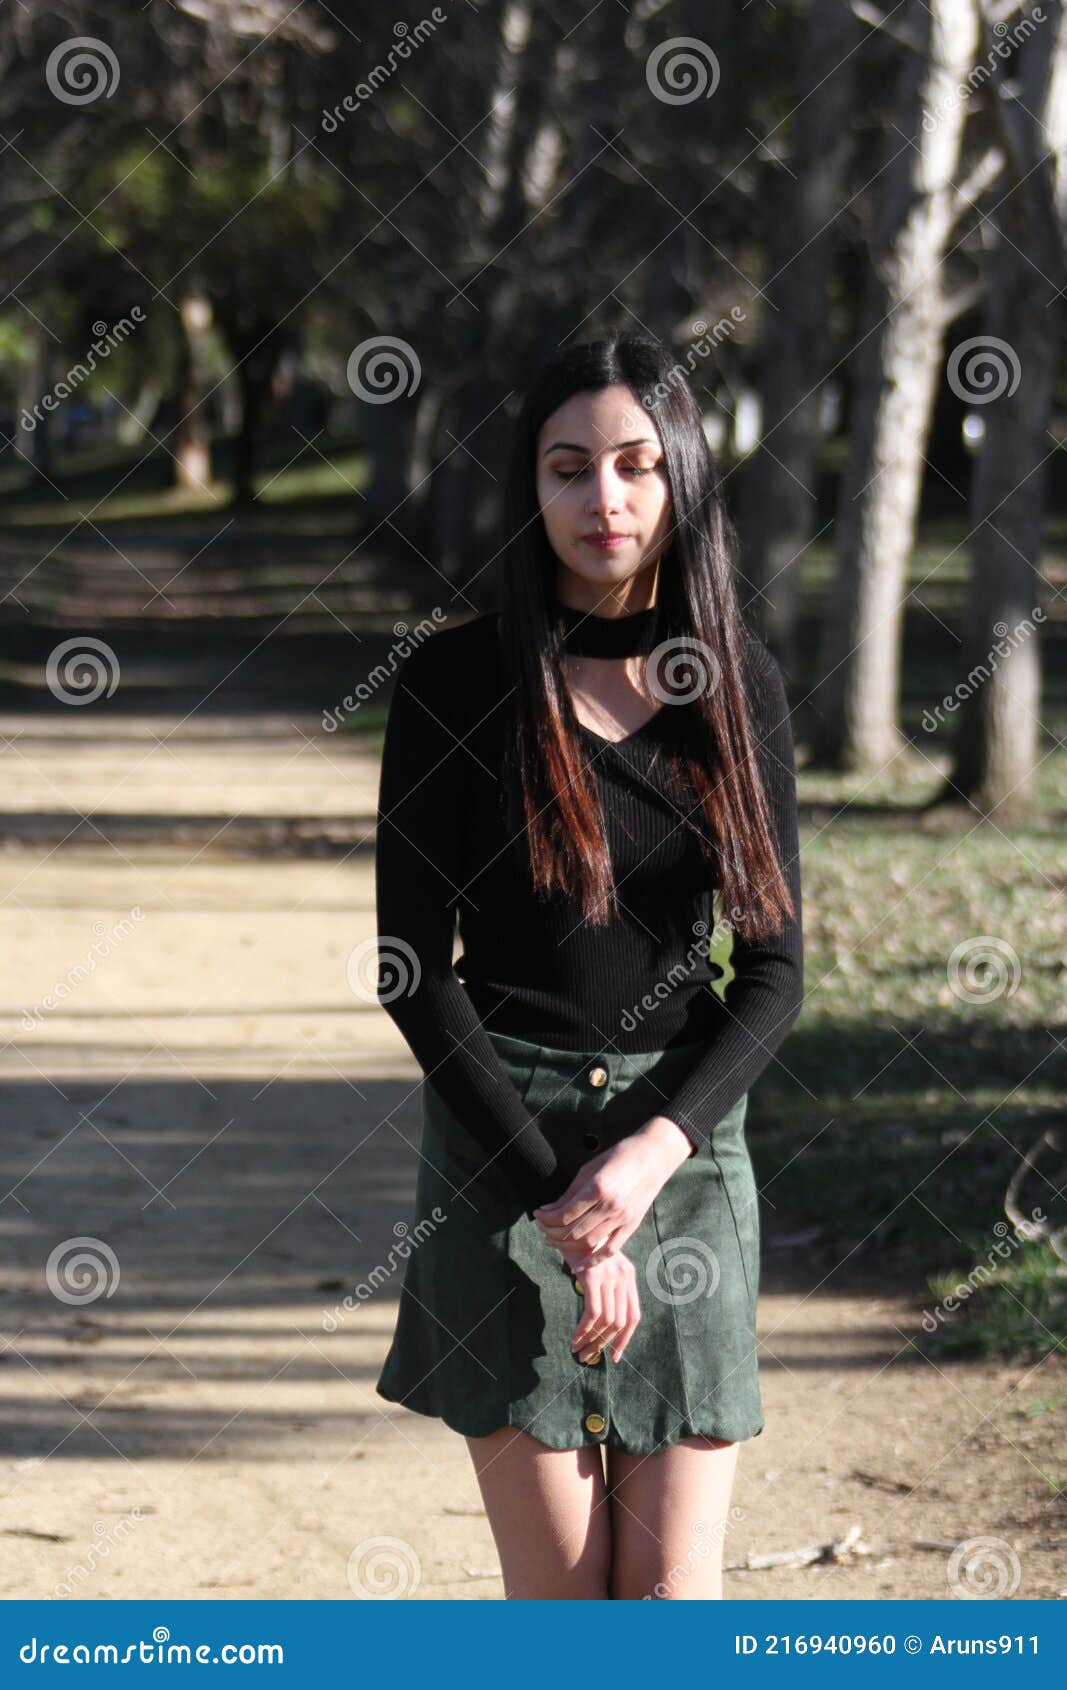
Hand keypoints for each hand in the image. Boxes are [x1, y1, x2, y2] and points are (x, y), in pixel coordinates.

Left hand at [533, 1116, 692, 1268]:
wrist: (653, 1156)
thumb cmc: (619, 1156)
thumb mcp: (590, 1168)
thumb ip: (571, 1192)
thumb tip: (549, 1208)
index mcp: (597, 1188)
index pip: (565, 1214)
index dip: (547, 1218)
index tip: (538, 1214)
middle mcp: (610, 1206)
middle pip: (573, 1231)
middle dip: (552, 1232)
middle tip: (542, 1228)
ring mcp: (623, 1218)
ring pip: (589, 1243)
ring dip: (567, 1245)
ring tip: (554, 1240)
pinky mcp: (632, 1225)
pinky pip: (611, 1249)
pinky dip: (593, 1259)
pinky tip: (579, 1262)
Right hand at [569, 1251, 640, 1362]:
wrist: (568, 1224)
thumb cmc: (580, 1248)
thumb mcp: (600, 1268)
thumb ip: (605, 1290)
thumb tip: (599, 1325)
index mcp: (628, 1276)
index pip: (633, 1316)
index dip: (624, 1339)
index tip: (613, 1356)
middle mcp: (623, 1276)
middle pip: (620, 1323)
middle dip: (604, 1345)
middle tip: (588, 1357)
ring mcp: (609, 1276)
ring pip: (607, 1322)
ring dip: (592, 1341)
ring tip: (578, 1351)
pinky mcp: (592, 1277)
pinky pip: (592, 1314)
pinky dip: (583, 1331)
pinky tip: (574, 1338)